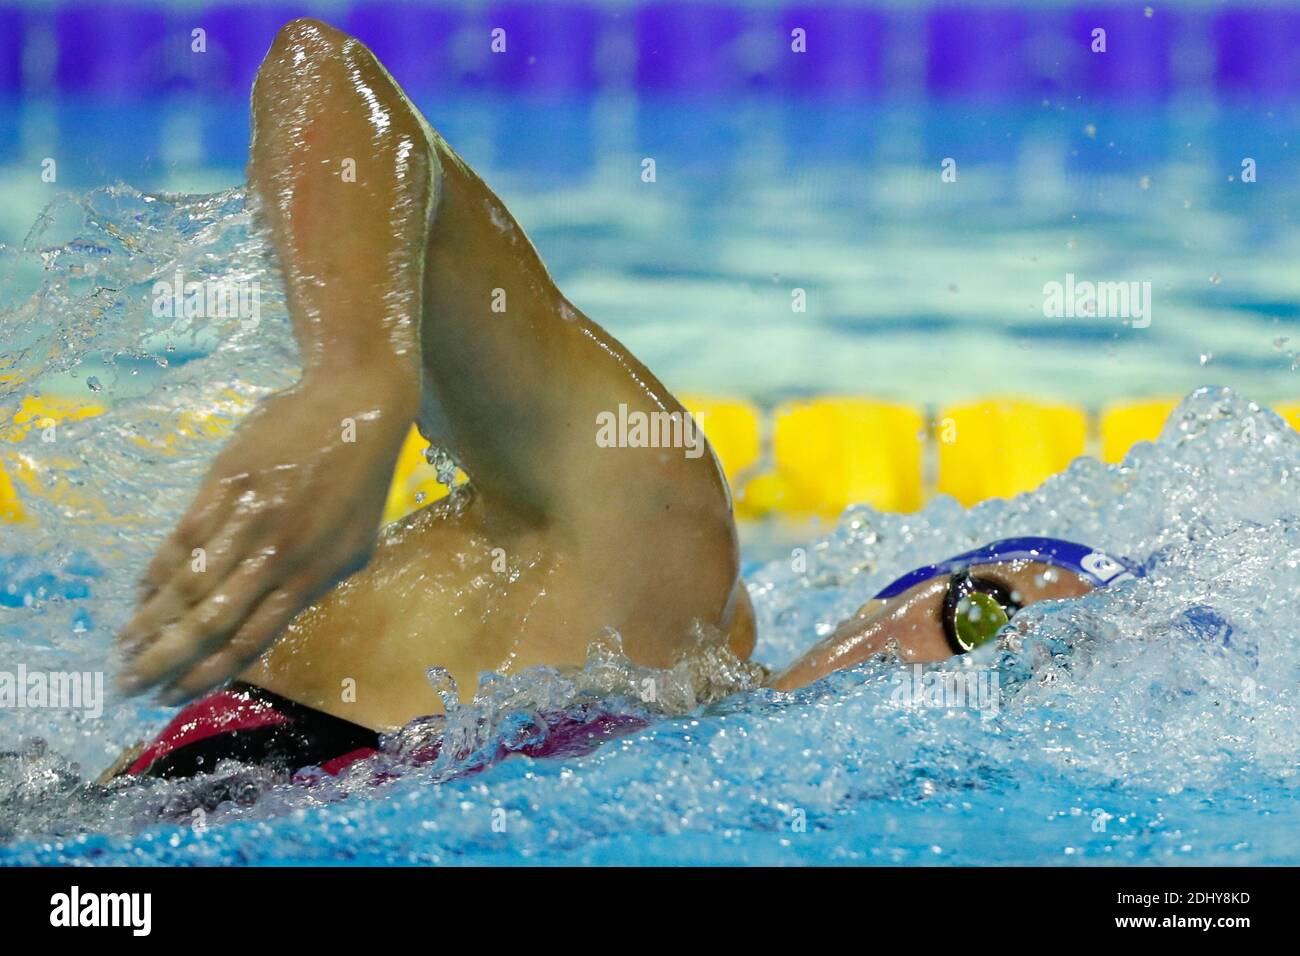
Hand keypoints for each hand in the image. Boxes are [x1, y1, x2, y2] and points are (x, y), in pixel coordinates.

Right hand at [117, 374, 415, 702]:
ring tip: (124, 647)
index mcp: (313, 576)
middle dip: (165, 660)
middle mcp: (278, 554)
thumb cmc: (358, 480)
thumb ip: (312, 584)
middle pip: (211, 621)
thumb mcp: (353, 545)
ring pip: (191, 583)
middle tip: (129, 685)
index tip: (172, 698)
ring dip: (152, 621)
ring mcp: (249, 517)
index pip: (250, 640)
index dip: (206, 673)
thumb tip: (269, 622)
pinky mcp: (226, 483)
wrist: (356, 405)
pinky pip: (185, 537)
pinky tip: (141, 593)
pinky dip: (159, 570)